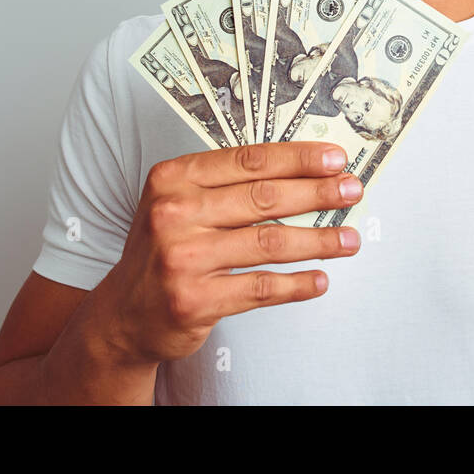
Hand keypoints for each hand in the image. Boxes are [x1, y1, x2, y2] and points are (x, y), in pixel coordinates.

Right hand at [98, 142, 362, 364]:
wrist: (122, 315)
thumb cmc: (162, 251)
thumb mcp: (177, 204)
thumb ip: (225, 185)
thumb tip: (300, 172)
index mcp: (173, 179)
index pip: (249, 160)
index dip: (298, 158)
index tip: (334, 158)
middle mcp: (174, 214)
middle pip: (265, 197)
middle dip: (318, 193)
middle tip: (351, 191)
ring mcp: (183, 258)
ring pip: (269, 242)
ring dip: (318, 240)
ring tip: (349, 239)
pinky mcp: (194, 300)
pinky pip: (261, 288)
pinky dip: (296, 285)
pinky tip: (320, 279)